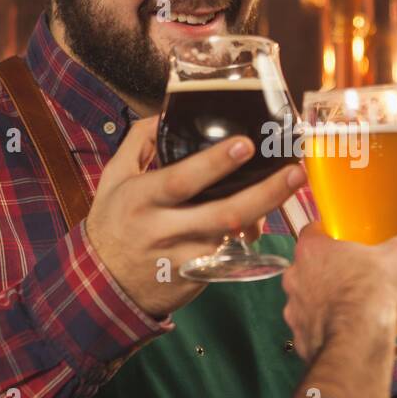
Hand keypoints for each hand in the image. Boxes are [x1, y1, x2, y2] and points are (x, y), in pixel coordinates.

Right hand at [85, 117, 306, 316]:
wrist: (101, 284)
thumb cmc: (112, 223)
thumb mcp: (114, 178)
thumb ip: (139, 142)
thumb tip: (167, 113)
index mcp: (142, 198)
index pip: (182, 180)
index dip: (215, 163)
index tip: (246, 144)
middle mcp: (164, 229)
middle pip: (223, 213)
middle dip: (265, 193)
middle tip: (295, 172)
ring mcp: (183, 257)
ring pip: (233, 235)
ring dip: (263, 213)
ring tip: (289, 186)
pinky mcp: (196, 278)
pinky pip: (230, 256)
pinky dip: (247, 237)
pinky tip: (261, 220)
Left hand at [280, 221, 396, 362]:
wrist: (357, 345)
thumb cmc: (373, 294)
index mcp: (311, 250)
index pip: (313, 231)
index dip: (332, 234)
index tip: (350, 240)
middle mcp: (295, 277)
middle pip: (311, 266)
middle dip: (333, 269)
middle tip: (359, 273)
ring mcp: (294, 310)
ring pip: (310, 298)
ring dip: (328, 300)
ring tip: (356, 305)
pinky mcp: (299, 337)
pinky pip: (313, 328)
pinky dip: (328, 329)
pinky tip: (350, 330)